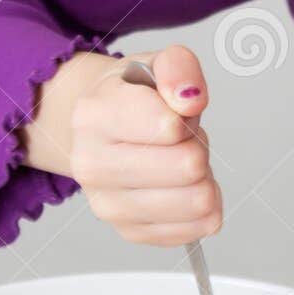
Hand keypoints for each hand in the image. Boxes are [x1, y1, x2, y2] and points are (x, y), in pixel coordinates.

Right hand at [68, 45, 220, 245]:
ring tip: (179, 160)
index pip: (169, 126)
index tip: (173, 111)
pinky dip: (202, 208)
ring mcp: (106, 204)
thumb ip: (178, 67)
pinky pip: (194, 229)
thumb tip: (189, 99)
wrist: (103, 128)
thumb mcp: (155, 63)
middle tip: (179, 138)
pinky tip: (182, 188)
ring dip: (203, 178)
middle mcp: (90, 164)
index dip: (187, 116)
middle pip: (188, 166)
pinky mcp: (129, 231)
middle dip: (197, 147)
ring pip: (196, 201)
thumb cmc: (134, 96)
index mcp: (93, 115)